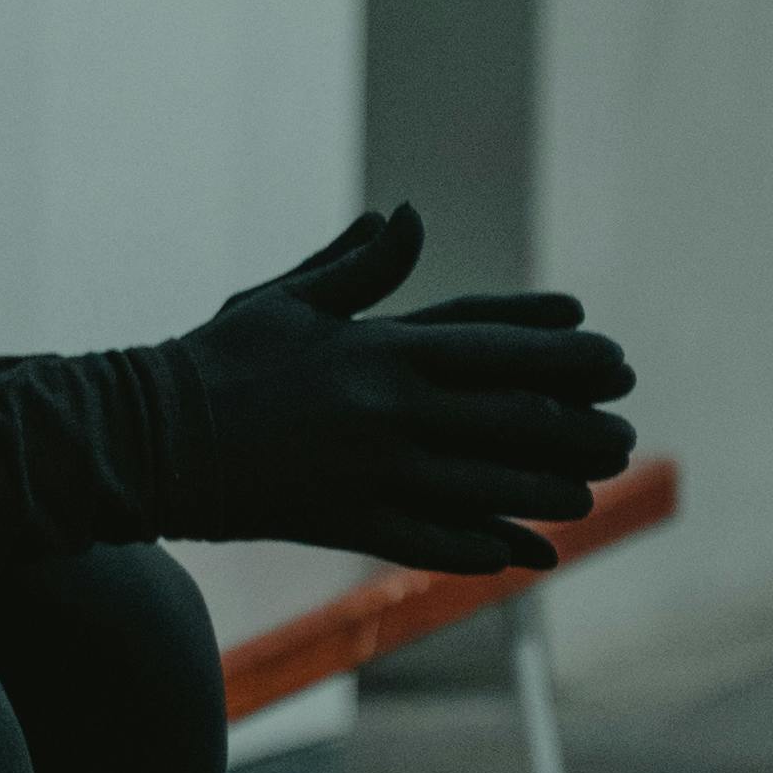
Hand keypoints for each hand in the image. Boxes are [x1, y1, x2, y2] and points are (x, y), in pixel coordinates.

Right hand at [172, 198, 635, 576]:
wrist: (147, 438)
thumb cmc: (217, 361)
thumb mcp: (290, 300)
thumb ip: (358, 268)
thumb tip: (407, 218)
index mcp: (380, 348)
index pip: (494, 347)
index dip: (562, 355)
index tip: (613, 359)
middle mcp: (387, 411)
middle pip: (507, 419)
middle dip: (575, 429)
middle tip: (625, 436)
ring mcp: (370, 472)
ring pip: (482, 486)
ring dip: (542, 492)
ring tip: (586, 496)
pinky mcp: (345, 523)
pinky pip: (429, 541)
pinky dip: (478, 548)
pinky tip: (517, 555)